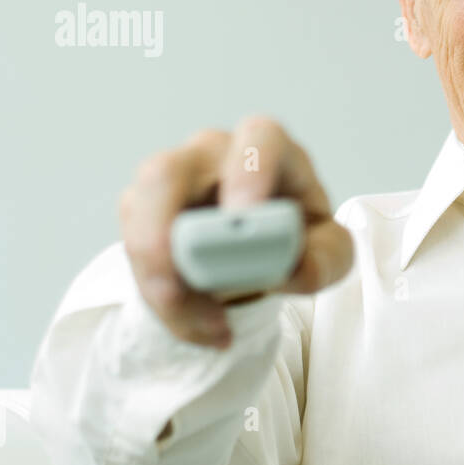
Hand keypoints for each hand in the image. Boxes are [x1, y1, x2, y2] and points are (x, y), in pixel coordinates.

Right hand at [119, 116, 353, 347]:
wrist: (260, 256)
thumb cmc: (298, 238)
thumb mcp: (328, 253)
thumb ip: (324, 259)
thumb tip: (293, 270)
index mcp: (268, 149)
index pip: (258, 138)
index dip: (249, 172)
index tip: (244, 216)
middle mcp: (212, 153)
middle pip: (168, 172)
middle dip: (166, 233)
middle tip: (184, 287)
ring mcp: (170, 179)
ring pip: (140, 215)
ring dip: (161, 277)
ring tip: (208, 325)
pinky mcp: (141, 210)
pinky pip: (135, 251)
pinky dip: (161, 297)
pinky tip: (196, 323)